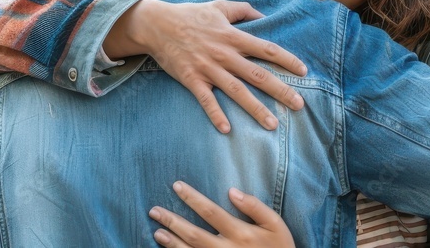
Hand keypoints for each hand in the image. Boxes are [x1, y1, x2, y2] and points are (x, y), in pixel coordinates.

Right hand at [105, 0, 306, 132]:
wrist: (157, 24)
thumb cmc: (190, 14)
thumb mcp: (218, 6)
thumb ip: (242, 10)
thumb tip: (262, 15)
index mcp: (233, 36)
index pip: (267, 49)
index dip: (287, 60)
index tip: (304, 72)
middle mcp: (224, 54)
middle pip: (258, 75)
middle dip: (280, 90)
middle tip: (299, 105)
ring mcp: (208, 68)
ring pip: (237, 91)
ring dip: (255, 109)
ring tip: (273, 124)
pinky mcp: (191, 79)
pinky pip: (206, 100)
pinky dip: (215, 114)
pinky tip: (227, 129)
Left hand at [149, 181, 294, 247]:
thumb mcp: (275, 225)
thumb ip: (255, 206)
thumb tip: (232, 190)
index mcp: (241, 233)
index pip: (210, 212)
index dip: (192, 198)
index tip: (176, 186)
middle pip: (193, 234)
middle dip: (172, 221)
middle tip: (154, 210)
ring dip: (171, 243)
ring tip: (156, 231)